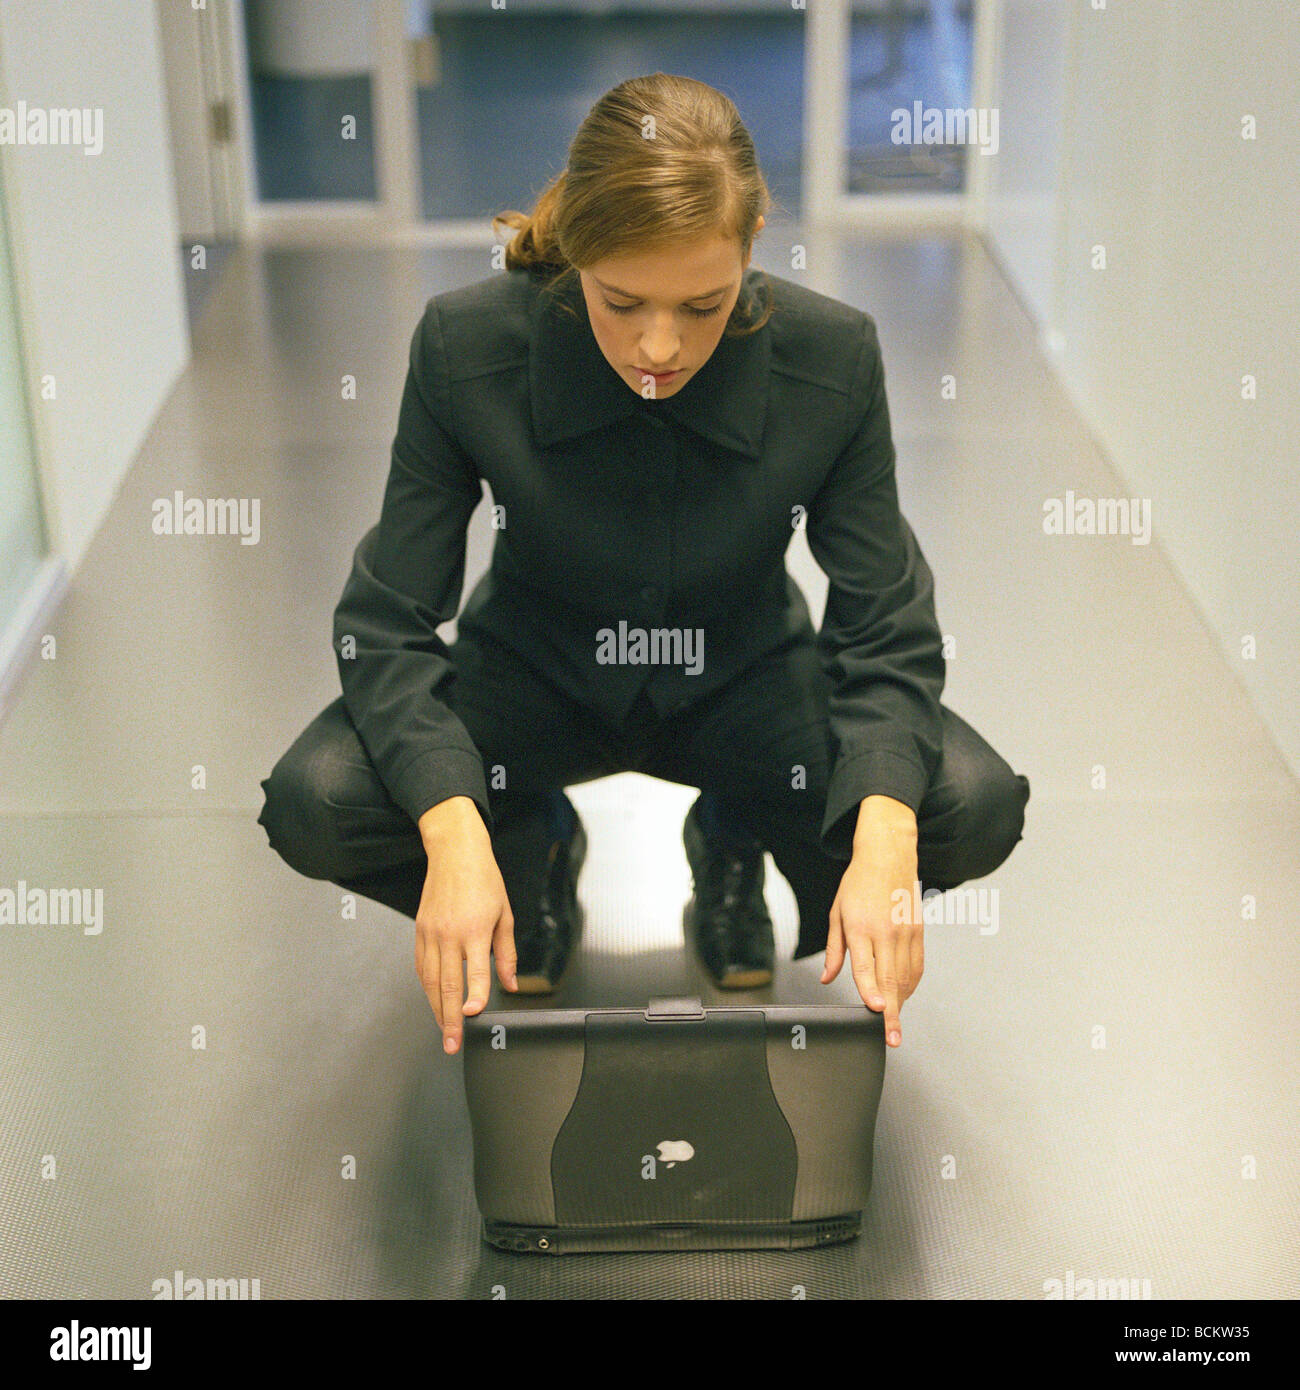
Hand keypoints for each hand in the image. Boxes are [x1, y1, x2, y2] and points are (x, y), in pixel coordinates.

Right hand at [415, 798, 516, 1054]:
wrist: (455, 853)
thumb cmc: (484, 880)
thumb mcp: (505, 915)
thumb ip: (506, 953)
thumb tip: (510, 983)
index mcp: (475, 929)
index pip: (475, 971)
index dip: (474, 996)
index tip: (474, 1016)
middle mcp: (450, 933)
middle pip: (447, 984)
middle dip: (450, 1018)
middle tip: (453, 1044)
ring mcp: (431, 933)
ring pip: (430, 980)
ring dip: (436, 1009)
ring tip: (445, 1031)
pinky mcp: (420, 930)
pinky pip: (422, 966)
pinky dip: (426, 988)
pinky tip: (433, 1002)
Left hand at [822, 798, 922, 1047]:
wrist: (888, 857)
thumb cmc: (858, 884)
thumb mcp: (836, 914)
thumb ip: (833, 950)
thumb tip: (828, 978)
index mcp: (861, 927)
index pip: (867, 966)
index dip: (871, 991)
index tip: (877, 1010)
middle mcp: (886, 932)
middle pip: (890, 979)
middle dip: (891, 1012)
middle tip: (891, 1037)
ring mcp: (905, 933)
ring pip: (906, 977)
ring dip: (900, 1002)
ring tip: (892, 1022)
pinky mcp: (918, 932)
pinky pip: (916, 967)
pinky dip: (909, 985)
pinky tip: (901, 995)